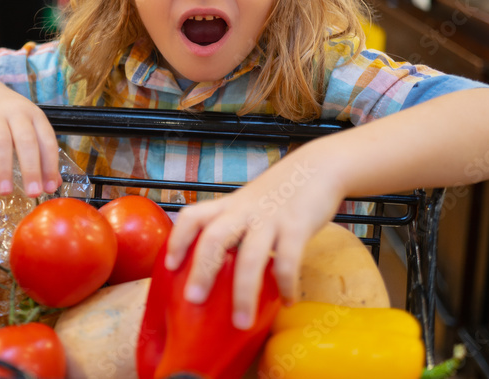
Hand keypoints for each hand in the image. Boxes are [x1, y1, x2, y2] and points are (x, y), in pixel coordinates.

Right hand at [0, 79, 61, 197]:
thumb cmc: (7, 113)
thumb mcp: (28, 126)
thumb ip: (41, 152)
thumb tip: (53, 183)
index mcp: (34, 116)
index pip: (47, 141)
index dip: (50, 165)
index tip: (50, 188)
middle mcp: (16, 113)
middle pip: (26, 141)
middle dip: (31, 169)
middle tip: (33, 192)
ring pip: (0, 142)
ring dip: (3, 169)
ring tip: (4, 192)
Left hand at [163, 145, 343, 328]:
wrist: (318, 166)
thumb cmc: (280, 192)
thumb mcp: (249, 203)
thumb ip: (234, 226)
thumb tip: (218, 267)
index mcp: (229, 206)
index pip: (193, 216)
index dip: (178, 240)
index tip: (170, 266)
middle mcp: (244, 211)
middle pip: (214, 238)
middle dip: (202, 271)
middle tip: (194, 300)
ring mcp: (270, 218)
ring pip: (250, 257)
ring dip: (244, 292)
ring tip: (241, 322)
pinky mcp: (297, 226)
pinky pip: (288, 261)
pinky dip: (287, 285)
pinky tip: (288, 301)